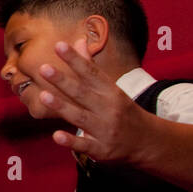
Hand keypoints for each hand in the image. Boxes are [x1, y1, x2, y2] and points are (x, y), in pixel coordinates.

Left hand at [36, 39, 147, 163]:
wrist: (149, 142)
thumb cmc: (124, 111)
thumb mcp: (111, 88)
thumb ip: (90, 67)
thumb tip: (78, 41)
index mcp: (111, 92)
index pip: (91, 73)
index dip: (75, 59)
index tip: (59, 45)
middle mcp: (108, 109)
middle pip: (82, 93)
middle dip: (63, 81)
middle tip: (44, 68)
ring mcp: (104, 130)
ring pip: (80, 117)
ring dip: (62, 107)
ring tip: (43, 95)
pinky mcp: (101, 149)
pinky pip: (85, 145)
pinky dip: (71, 141)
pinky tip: (56, 135)